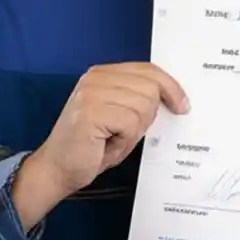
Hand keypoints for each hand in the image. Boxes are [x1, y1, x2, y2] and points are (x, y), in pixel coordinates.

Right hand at [19, 63, 188, 210]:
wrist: (57, 169)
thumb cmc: (91, 147)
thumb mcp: (121, 117)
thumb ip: (140, 101)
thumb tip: (173, 97)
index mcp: (103, 74)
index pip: (148, 70)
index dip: (170, 86)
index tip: (182, 105)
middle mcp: (96, 78)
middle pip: (150, 87)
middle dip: (148, 115)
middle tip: (127, 133)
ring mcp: (91, 93)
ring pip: (143, 105)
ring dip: (135, 130)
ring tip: (114, 138)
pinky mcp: (90, 112)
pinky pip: (130, 122)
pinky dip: (126, 139)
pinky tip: (107, 143)